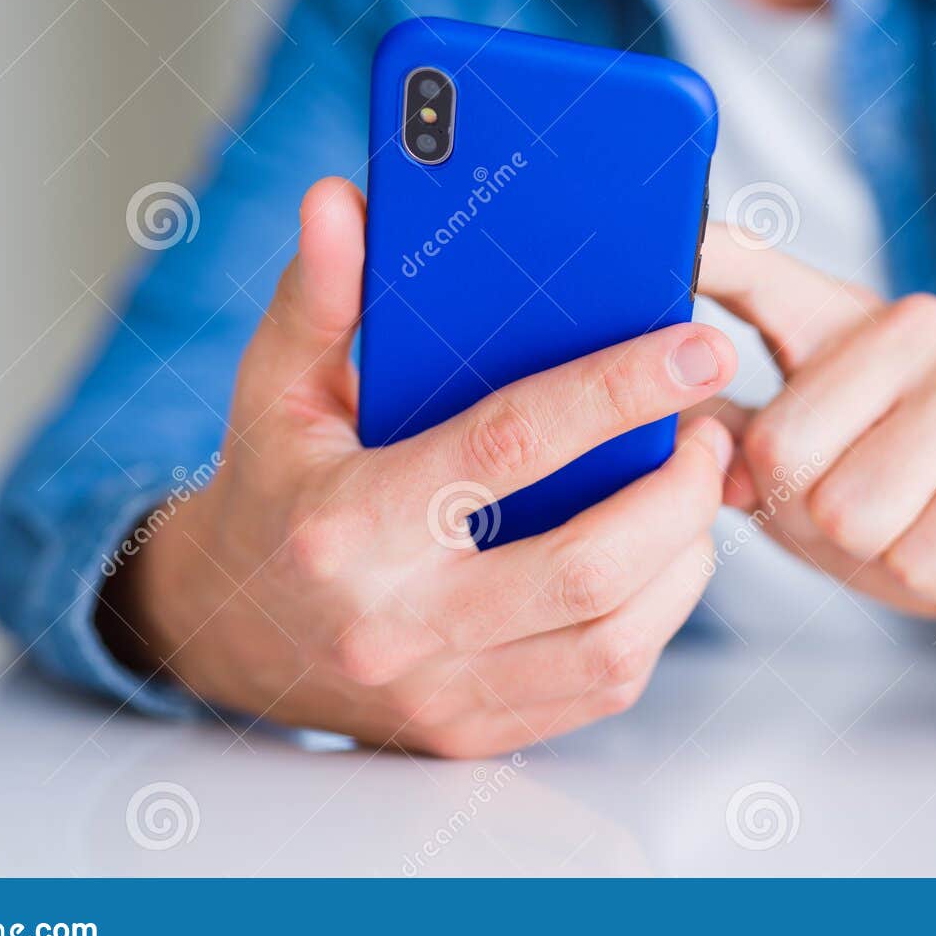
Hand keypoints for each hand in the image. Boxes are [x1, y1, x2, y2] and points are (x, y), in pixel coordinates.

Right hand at [104, 177, 737, 757]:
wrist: (225, 633)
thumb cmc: (269, 495)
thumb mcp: (273, 391)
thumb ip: (317, 297)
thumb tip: (342, 202)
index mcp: (352, 524)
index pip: (509, 447)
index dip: (616, 390)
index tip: (697, 345)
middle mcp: (399, 622)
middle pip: (588, 564)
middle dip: (679, 491)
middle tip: (710, 428)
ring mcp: (441, 692)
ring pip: (614, 640)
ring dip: (683, 557)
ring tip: (692, 489)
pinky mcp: (473, 733)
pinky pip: (602, 688)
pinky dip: (655, 618)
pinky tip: (657, 558)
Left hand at [691, 230, 935, 654]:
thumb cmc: (892, 501)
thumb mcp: (795, 466)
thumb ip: (723, 435)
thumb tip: (645, 416)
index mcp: (837, 320)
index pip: (757, 273)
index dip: (707, 258)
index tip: (659, 238)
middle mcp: (911, 326)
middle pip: (781, 450)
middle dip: (800, 514)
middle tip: (850, 512)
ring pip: (850, 511)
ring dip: (867, 551)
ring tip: (908, 524)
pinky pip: (922, 555)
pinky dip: (927, 577)